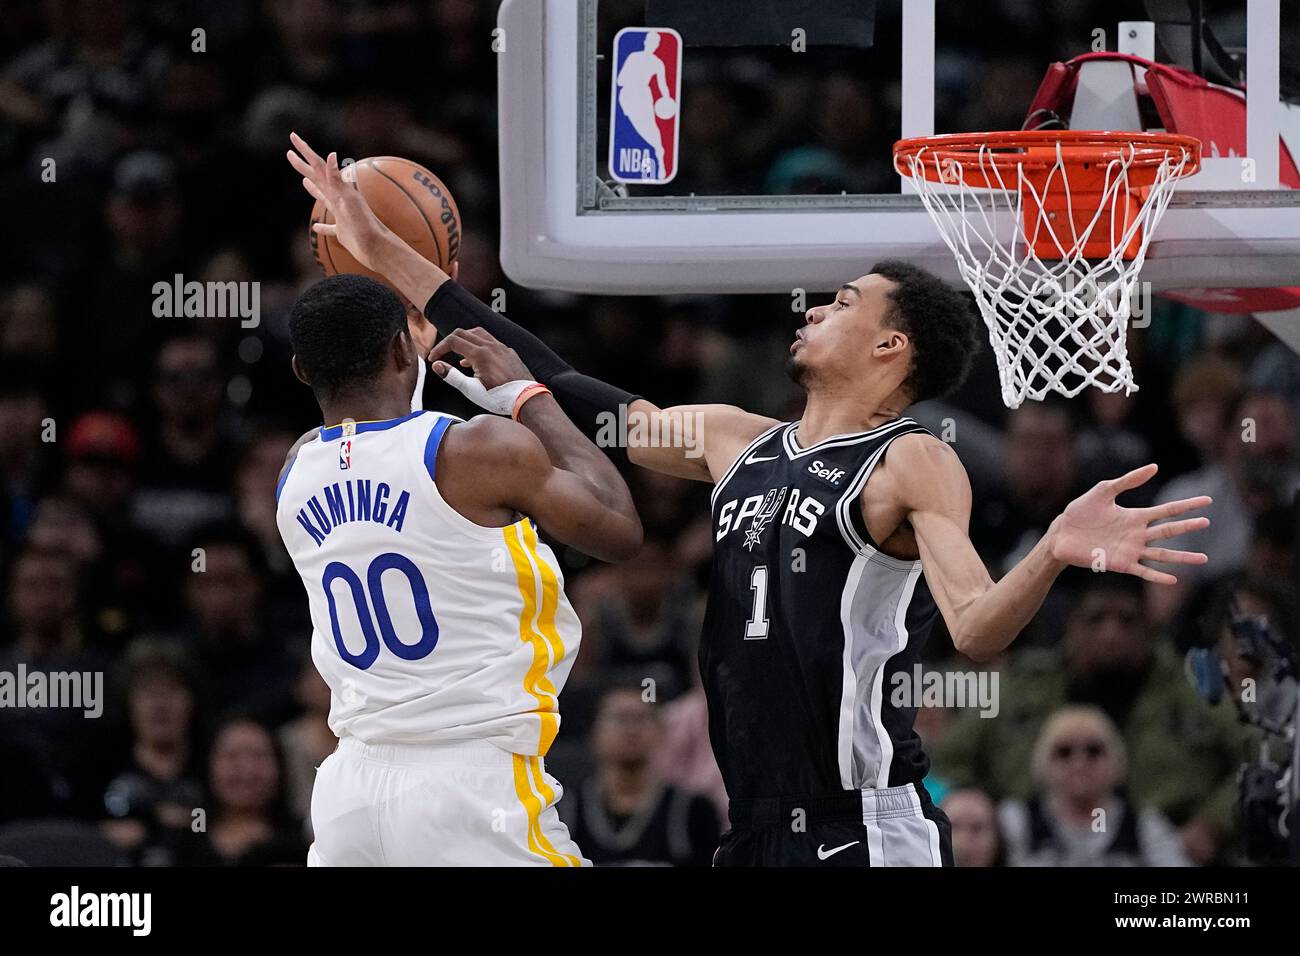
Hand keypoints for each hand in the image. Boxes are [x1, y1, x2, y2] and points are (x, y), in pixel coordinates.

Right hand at [286, 132, 389, 270]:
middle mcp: (339, 199)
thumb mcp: (349, 200)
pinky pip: (329, 227)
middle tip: (290, 152)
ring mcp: (341, 215)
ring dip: (313, 188)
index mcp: (338, 190)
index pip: (317, 166)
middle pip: (317, 178)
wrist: (379, 249)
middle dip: (303, 165)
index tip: (293, 136)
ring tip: (304, 181)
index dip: (305, 151)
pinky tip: (317, 226)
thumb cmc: (365, 226)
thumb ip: (338, 180)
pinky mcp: (343, 232)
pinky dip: (322, 225)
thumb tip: (331, 154)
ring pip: (323, 198)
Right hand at [428, 327, 539, 415]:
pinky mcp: (509, 352)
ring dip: (465, 340)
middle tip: (442, 353)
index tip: (433, 358)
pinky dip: (479, 345)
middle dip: (449, 341)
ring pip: (478, 333)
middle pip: (463, 333)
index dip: (439, 348)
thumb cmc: (500, 398)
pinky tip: (477, 361)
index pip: (453, 341)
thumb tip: (437, 366)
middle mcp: (491, 346)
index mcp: (480, 354)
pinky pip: (491, 342)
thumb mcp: (472, 390)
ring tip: (458, 354)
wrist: (527, 399)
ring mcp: (502, 348)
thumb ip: (452, 376)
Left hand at [1047, 464, 1209, 584]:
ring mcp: (1130, 550)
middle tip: (1207, 522)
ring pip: (1162, 555)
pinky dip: (1158, 576)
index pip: (1167, 510)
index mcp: (1135, 516)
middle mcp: (1137, 534)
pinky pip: (1143, 571)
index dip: (1186, 506)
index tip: (1207, 501)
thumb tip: (1154, 467)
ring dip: (1182, 557)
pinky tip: (1173, 578)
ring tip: (1203, 559)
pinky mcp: (1120, 563)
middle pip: (1168, 531)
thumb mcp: (1104, 491)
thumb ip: (1127, 480)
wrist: (1061, 534)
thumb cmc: (1081, 512)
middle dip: (1188, 527)